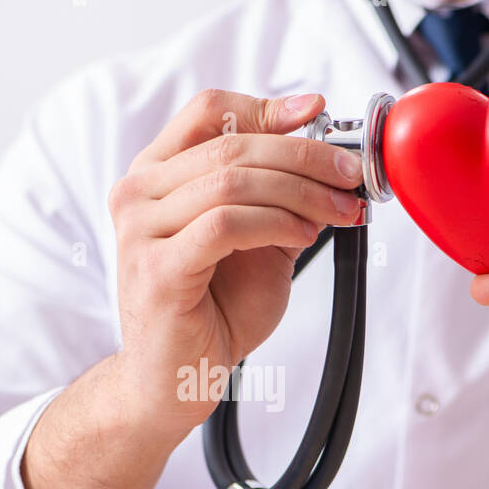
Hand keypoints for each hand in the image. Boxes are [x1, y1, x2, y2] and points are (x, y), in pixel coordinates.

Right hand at [108, 89, 364, 437]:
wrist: (174, 380)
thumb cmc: (210, 312)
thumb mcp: (253, 240)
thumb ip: (275, 196)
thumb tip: (327, 155)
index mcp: (154, 175)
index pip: (208, 111)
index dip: (266, 107)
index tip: (318, 114)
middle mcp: (137, 194)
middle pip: (232, 146)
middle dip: (305, 156)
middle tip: (350, 175)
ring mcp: (141, 230)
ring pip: (233, 181)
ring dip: (301, 193)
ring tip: (337, 213)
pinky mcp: (157, 269)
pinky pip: (228, 225)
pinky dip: (278, 223)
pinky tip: (304, 235)